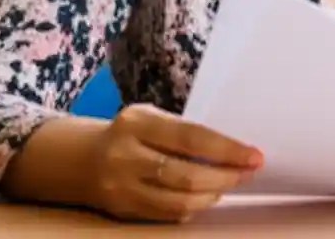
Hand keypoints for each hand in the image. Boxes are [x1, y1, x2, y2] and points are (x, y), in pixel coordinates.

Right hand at [85, 103, 263, 221]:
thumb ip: (183, 132)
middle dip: (225, 176)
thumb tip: (232, 151)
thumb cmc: (130, 134)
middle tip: (247, 174)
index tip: (255, 157)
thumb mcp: (151, 119)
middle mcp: (126, 155)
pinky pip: (166, 215)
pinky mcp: (123, 210)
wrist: (80, 159)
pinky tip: (204, 197)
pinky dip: (192, 208)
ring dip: (212, 195)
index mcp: (137, 123)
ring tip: (227, 185)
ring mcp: (122, 186)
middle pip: (187, 174)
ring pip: (178, 201)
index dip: (227, 149)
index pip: (191, 137)